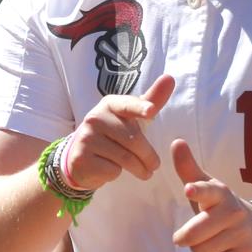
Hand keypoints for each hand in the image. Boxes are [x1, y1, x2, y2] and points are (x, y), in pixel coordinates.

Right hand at [64, 74, 174, 191]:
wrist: (82, 157)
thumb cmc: (114, 134)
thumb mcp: (131, 117)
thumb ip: (152, 100)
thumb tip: (170, 78)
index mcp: (109, 104)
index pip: (127, 105)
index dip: (140, 108)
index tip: (151, 111)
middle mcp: (94, 117)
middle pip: (132, 139)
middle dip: (148, 156)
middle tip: (155, 165)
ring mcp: (86, 138)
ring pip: (124, 158)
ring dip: (140, 169)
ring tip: (145, 172)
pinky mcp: (81, 158)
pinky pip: (111, 170)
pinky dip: (118, 174)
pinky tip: (114, 170)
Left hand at [169, 141, 251, 251]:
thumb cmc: (221, 208)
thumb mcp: (207, 188)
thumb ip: (189, 169)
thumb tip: (176, 141)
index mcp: (220, 193)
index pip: (208, 190)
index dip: (198, 190)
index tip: (189, 190)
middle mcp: (233, 212)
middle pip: (194, 235)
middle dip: (187, 238)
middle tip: (189, 236)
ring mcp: (241, 234)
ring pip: (201, 251)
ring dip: (201, 250)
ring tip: (213, 241)